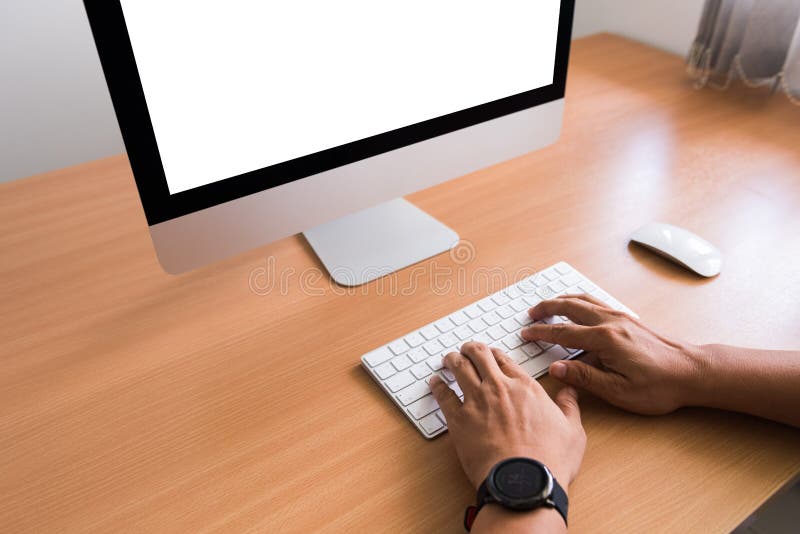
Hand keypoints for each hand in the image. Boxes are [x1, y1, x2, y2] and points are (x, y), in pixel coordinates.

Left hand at [429, 342, 584, 490]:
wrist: (523, 481)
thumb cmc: (548, 460)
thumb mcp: (572, 431)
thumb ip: (569, 407)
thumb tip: (570, 392)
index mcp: (525, 388)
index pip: (505, 360)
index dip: (496, 354)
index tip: (491, 354)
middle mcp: (499, 388)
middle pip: (479, 356)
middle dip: (471, 349)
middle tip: (466, 349)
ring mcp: (476, 402)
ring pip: (459, 368)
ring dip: (452, 360)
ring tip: (449, 358)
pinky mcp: (459, 420)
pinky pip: (443, 396)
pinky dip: (437, 386)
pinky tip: (435, 383)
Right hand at [521, 294, 705, 414]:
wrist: (693, 372)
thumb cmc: (660, 386)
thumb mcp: (618, 391)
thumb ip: (585, 377)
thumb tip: (556, 368)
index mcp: (605, 339)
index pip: (563, 332)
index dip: (541, 333)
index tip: (525, 334)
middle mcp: (611, 322)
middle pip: (570, 306)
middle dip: (547, 308)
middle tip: (530, 314)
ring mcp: (621, 317)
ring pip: (584, 300)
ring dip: (562, 300)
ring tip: (547, 305)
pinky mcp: (629, 319)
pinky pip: (597, 302)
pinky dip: (580, 300)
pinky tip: (577, 306)